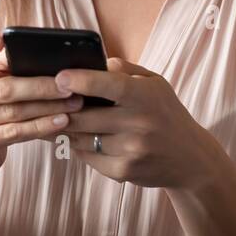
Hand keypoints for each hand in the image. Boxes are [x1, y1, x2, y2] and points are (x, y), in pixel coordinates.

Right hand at [0, 32, 84, 178]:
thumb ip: (5, 66)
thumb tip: (44, 57)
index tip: (2, 39)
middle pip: (2, 89)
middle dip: (40, 86)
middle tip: (69, 84)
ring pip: (12, 113)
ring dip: (48, 108)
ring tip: (74, 102)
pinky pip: (13, 133)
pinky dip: (41, 126)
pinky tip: (61, 121)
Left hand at [48, 57, 219, 189]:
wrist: (190, 159)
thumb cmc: (166, 113)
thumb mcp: (155, 84)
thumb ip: (125, 70)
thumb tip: (94, 63)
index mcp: (145, 97)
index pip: (109, 85)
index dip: (81, 80)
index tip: (59, 77)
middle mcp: (139, 124)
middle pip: (85, 117)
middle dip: (62, 109)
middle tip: (44, 101)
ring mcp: (131, 150)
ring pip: (82, 138)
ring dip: (67, 129)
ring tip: (53, 118)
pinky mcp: (123, 171)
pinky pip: (88, 157)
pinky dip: (79, 147)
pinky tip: (77, 138)